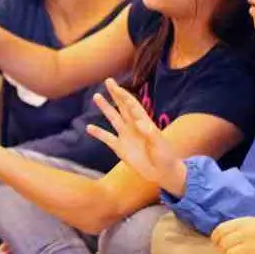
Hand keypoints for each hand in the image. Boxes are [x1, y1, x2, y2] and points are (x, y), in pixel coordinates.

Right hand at [85, 78, 187, 195]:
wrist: (162, 172)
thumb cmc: (165, 156)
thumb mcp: (160, 144)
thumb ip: (151, 133)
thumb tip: (139, 122)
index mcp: (144, 122)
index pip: (133, 105)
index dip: (125, 96)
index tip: (117, 87)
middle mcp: (133, 126)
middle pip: (122, 106)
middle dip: (116, 93)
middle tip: (108, 81)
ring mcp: (126, 136)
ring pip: (113, 118)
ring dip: (105, 107)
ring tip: (97, 96)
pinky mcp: (120, 148)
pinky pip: (107, 138)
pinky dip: (98, 133)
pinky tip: (89, 128)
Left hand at [212, 218, 254, 253]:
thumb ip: (238, 227)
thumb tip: (220, 237)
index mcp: (244, 222)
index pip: (219, 231)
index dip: (216, 239)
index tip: (219, 244)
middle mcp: (246, 233)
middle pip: (222, 245)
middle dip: (224, 251)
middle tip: (232, 253)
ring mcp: (252, 246)